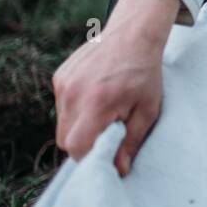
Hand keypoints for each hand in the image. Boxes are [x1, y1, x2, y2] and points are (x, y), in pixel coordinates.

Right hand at [53, 0, 179, 176]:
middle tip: (107, 134)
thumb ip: (130, 142)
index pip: (77, 147)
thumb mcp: (147, 111)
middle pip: (65, 140)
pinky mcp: (59, 77)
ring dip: (79, 127)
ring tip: (104, 112)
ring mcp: (63, 84)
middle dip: (84, 144)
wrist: (133, 35)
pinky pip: (61, 106)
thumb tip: (119, 171)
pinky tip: (95, 97)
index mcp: (96, 103)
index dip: (90, 156)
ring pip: (62, 124)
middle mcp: (73, 94)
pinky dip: (75, 109)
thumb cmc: (145, 74)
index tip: (107, 152)